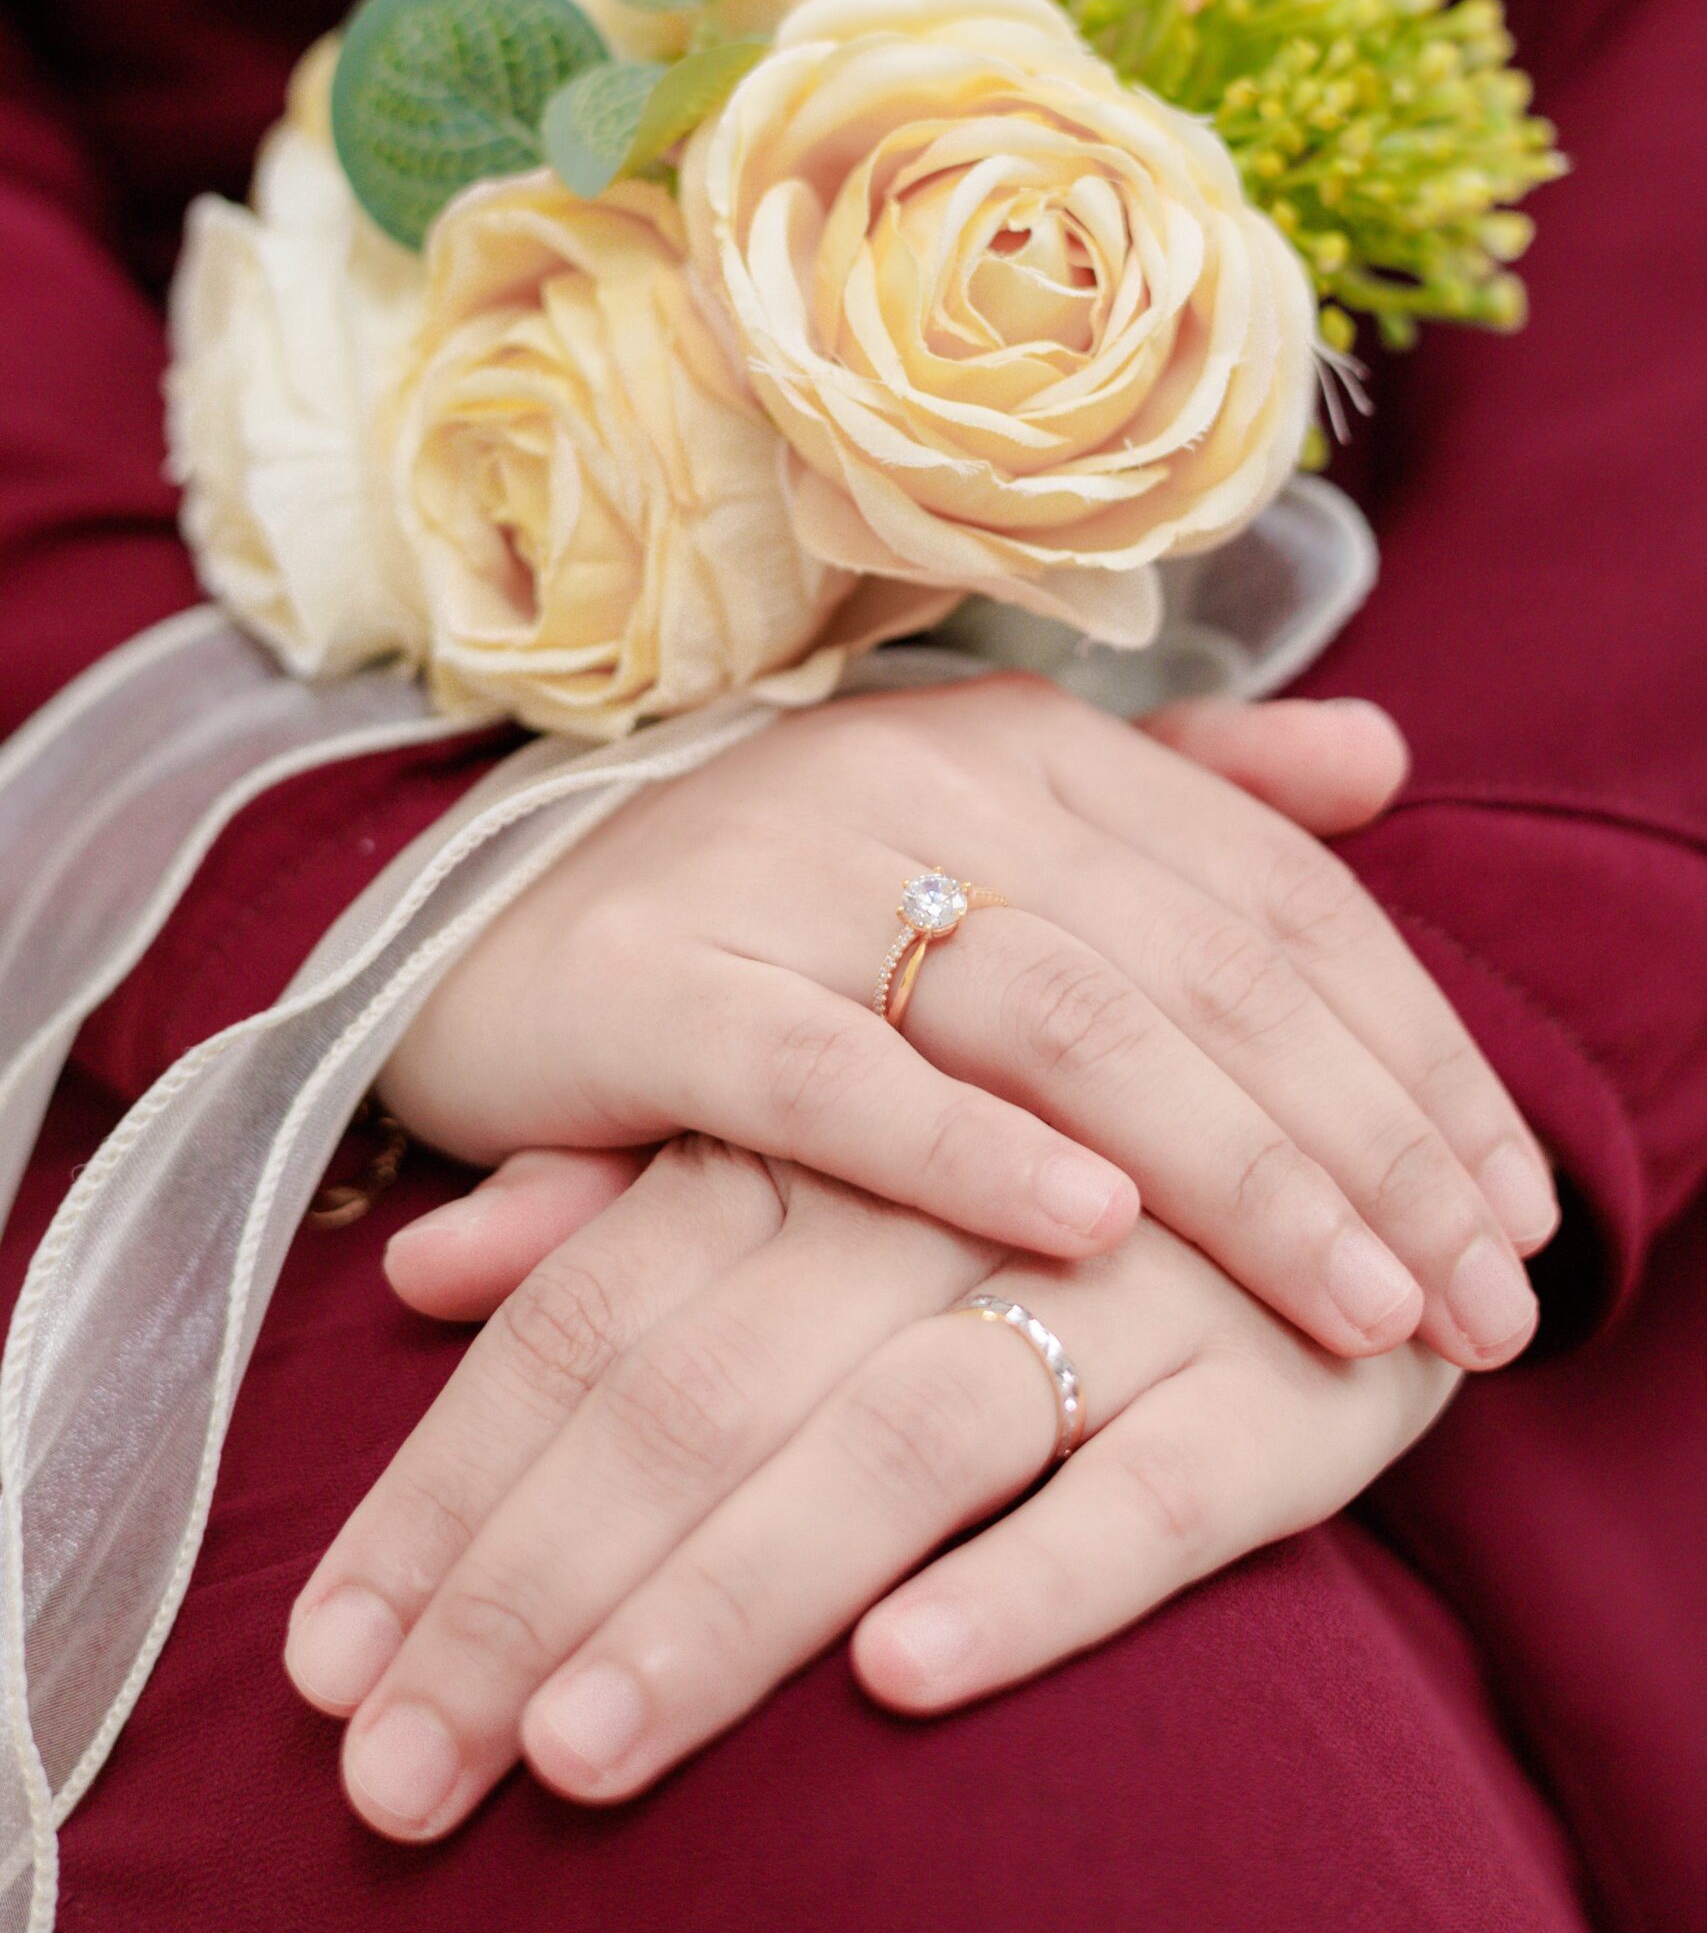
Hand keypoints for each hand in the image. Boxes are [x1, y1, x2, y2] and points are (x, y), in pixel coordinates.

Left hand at [287, 1141, 1458, 1839]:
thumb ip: (624, 1200)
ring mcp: (1120, 1291)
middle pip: (696, 1390)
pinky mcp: (1281, 1386)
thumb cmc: (1033, 1177)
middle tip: (394, 1776)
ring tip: (577, 1752)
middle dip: (532, 1590)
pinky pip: (1155, 1494)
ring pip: (893, 1443)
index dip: (448, 1489)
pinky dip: (1033, 1577)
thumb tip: (421, 1265)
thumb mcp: (820, 1155)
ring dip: (729, 1599)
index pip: (586, 1320)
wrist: (1346, 1136)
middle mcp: (939, 1205)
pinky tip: (905, 1672)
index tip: (326, 1664)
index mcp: (813, 1144)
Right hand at [384, 679, 1556, 1367]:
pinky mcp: (659, 981)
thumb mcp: (977, 827)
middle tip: (1484, 1303)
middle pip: (1203, 968)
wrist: (473, 905)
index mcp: (1029, 747)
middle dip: (1369, 1146)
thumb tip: (1382, 759)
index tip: (1517, 1207)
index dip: (1418, 1053)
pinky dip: (966, 1150)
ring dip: (1231, 1169)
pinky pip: (836, 1077)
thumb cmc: (767, 899)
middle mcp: (927, 781)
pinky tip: (1089, 1233)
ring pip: (1060, 1017)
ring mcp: (788, 871)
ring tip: (1356, 1306)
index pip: (1277, 899)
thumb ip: (1179, 795)